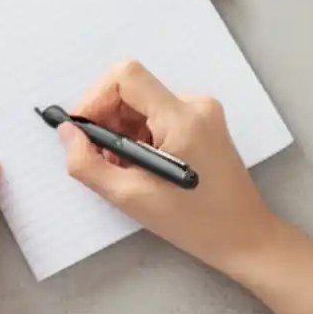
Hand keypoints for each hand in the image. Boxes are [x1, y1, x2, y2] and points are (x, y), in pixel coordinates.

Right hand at [58, 60, 281, 272]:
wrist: (244, 237)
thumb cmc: (192, 222)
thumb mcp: (129, 197)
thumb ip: (88, 163)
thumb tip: (68, 132)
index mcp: (181, 118)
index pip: (126, 76)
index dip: (95, 96)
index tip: (84, 128)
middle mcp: (194, 105)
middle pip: (132, 89)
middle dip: (106, 119)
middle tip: (98, 156)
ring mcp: (202, 112)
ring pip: (142, 104)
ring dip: (121, 131)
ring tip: (123, 169)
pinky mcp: (203, 122)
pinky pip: (157, 114)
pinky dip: (139, 135)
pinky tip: (141, 166)